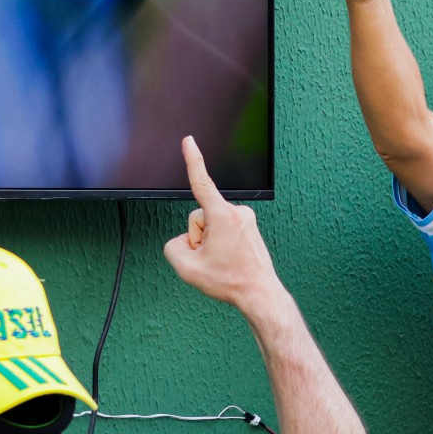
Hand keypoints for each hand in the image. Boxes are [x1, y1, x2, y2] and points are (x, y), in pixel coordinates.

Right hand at [163, 136, 281, 309]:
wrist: (259, 293)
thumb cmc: (230, 281)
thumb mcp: (187, 268)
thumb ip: (173, 247)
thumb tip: (184, 241)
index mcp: (222, 216)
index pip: (201, 182)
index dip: (192, 160)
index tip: (189, 141)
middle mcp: (237, 212)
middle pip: (199, 217)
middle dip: (199, 237)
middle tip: (213, 259)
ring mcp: (245, 219)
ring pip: (211, 224)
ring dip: (210, 242)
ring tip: (224, 260)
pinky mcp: (249, 226)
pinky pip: (222, 229)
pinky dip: (221, 242)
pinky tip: (230, 258)